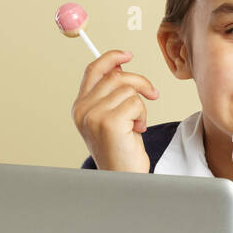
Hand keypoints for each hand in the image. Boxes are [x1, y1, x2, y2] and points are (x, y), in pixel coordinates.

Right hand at [71, 49, 160, 172]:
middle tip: (152, 95)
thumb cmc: (121, 150)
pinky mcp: (109, 122)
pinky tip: (136, 131)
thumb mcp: (112, 117)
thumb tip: (121, 63)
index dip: (111, 57)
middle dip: (140, 83)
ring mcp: (94, 115)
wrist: (123, 177)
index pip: (93, 70)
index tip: (128, 54)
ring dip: (141, 106)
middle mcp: (82, 110)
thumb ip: (112, 93)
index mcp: (80, 107)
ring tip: (136, 124)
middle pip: (116, 76)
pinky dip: (142, 115)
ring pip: (128, 89)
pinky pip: (136, 103)